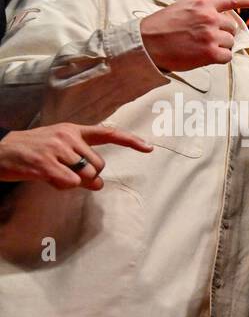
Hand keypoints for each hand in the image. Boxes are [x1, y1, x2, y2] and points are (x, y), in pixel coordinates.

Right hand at [0, 123, 152, 189]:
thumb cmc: (31, 153)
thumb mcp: (58, 151)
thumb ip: (82, 164)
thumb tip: (99, 184)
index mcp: (73, 131)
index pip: (107, 133)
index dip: (130, 141)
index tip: (149, 148)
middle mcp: (68, 137)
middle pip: (99, 166)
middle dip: (88, 176)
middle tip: (65, 173)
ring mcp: (57, 149)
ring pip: (87, 176)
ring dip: (74, 182)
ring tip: (53, 174)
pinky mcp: (45, 164)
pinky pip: (70, 183)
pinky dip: (62, 186)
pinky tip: (47, 179)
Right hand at [140, 0, 248, 72]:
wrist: (146, 43)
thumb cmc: (161, 27)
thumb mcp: (182, 9)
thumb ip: (203, 11)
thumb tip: (221, 20)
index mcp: (202, 3)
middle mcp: (210, 17)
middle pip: (232, 27)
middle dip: (222, 34)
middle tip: (202, 38)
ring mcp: (211, 35)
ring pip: (230, 42)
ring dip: (219, 47)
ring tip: (198, 46)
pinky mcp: (211, 52)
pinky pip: (227, 57)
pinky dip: (219, 59)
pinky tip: (203, 56)